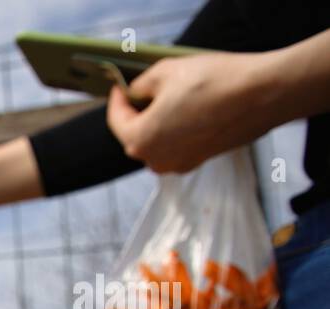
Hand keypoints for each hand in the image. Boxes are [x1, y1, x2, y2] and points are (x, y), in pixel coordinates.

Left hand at [106, 51, 277, 173]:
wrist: (264, 95)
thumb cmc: (213, 82)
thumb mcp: (165, 72)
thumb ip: (141, 85)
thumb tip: (135, 91)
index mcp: (139, 141)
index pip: (116, 120)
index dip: (118, 99)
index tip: (121, 85)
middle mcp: (155, 161)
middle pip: (136, 132)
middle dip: (138, 111)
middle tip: (143, 89)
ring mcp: (178, 164)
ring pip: (158, 140)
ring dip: (158, 120)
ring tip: (170, 96)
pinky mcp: (200, 161)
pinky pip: (178, 144)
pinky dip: (178, 128)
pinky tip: (190, 108)